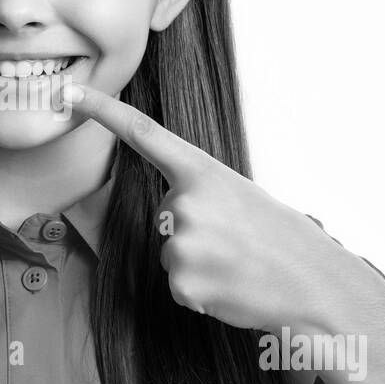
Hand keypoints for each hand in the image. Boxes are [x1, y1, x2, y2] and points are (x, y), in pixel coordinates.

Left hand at [60, 82, 384, 333]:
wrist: (315, 285)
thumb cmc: (283, 241)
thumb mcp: (242, 198)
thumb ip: (200, 195)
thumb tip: (173, 215)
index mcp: (203, 173)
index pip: (143, 133)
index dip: (102, 110)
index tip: (69, 92)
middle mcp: (186, 201)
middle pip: (164, 217)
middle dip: (193, 232)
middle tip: (237, 243)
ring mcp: (181, 241)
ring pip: (170, 254)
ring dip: (199, 265)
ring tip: (238, 266)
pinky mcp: (181, 281)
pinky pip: (179, 286)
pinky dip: (202, 291)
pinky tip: (232, 287)